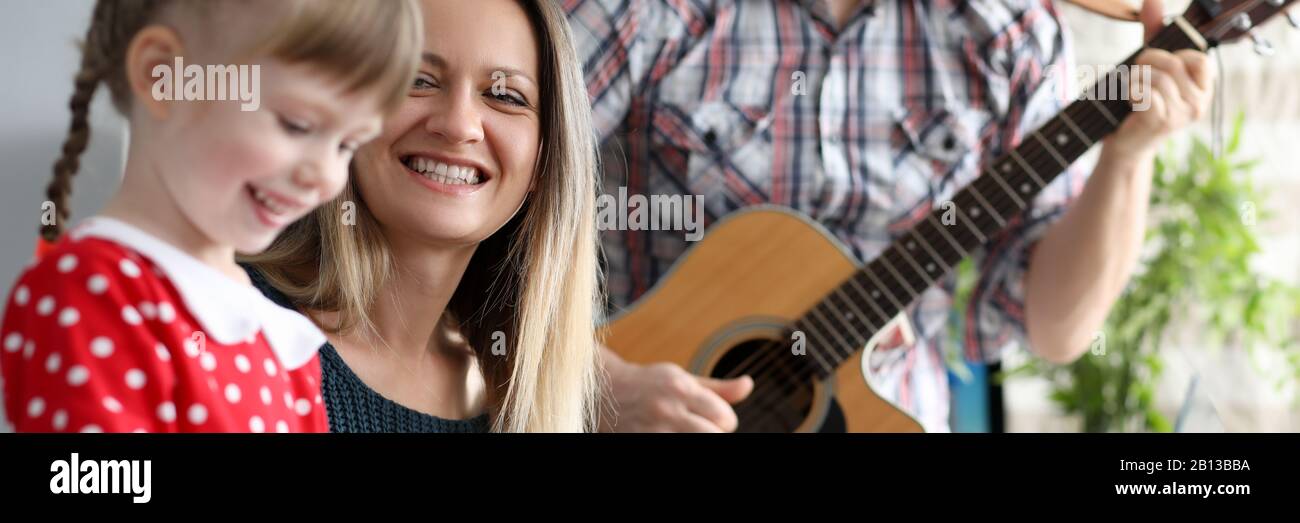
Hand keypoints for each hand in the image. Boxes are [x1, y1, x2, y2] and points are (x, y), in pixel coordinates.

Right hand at [600, 348, 752, 431]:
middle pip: (713, 435)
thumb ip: (718, 388)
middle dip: (715, 435)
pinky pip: (671, 450)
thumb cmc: (650, 385)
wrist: (604, 392)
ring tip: (690, 431)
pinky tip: (674, 436)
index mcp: (680, 388)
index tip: (715, 419)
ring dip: (698, 441)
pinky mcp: (640, 442)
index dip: (725, 421)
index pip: (724, 417)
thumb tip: (749, 384)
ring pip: (695, 445)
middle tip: (707, 429)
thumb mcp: (682, 379)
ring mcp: (652, 430)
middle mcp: (666, 409)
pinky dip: (678, 445)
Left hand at [1106, 0, 1215, 158]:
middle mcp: (1199, 103)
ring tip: (1131, 86)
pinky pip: (1146, 93)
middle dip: (1148, 60)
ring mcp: (1181, 115)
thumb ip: (1155, 34)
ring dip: (1137, 76)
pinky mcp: (1160, 122)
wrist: (1125, 144)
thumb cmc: (1139, 102)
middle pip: (1174, 64)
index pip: (1200, 59)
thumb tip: (1152, 0)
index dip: (1174, 53)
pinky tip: (1128, 98)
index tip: (1156, 60)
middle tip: (1136, 70)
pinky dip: (1131, 89)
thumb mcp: (1151, 66)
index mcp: (1203, 89)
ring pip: (1159, 78)